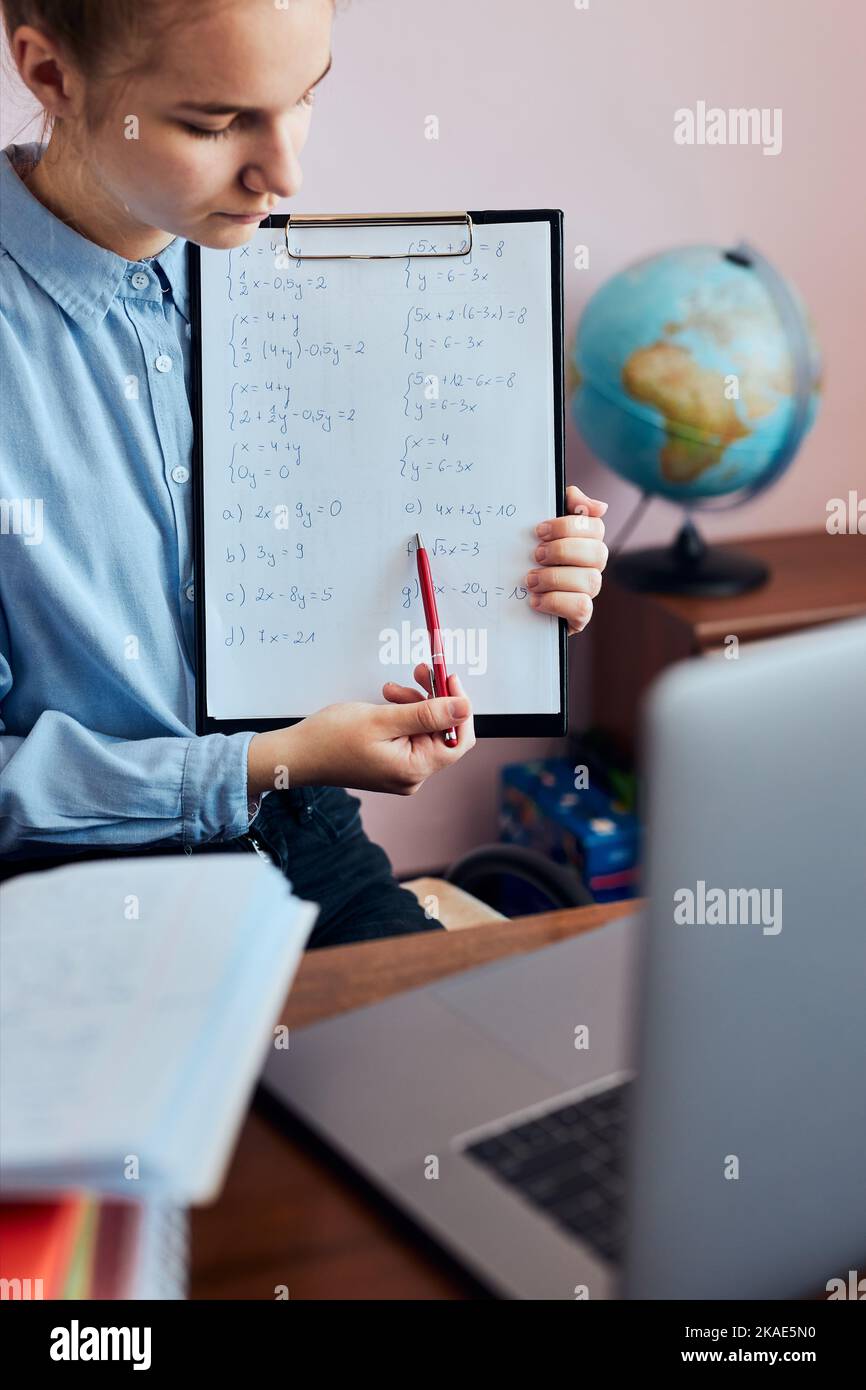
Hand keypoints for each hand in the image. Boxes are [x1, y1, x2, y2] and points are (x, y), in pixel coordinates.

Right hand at [267, 667, 474, 794]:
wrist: (299, 753)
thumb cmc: (331, 738)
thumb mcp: (382, 719)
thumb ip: (427, 714)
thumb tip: (464, 708)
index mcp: (413, 769)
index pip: (457, 740)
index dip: (459, 707)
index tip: (449, 678)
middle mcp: (412, 775)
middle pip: (441, 732)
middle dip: (432, 699)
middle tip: (419, 671)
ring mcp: (401, 770)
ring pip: (424, 729)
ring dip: (413, 703)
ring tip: (389, 689)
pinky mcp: (390, 762)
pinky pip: (409, 734)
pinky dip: (402, 714)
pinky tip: (386, 700)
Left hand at [526, 484, 608, 635]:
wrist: (509, 603)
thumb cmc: (527, 560)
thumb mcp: (540, 530)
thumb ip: (565, 506)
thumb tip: (599, 507)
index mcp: (585, 543)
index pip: (595, 527)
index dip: (570, 526)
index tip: (540, 530)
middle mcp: (591, 567)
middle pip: (599, 553)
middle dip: (563, 551)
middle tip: (536, 554)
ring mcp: (587, 593)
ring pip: (590, 580)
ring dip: (555, 578)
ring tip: (530, 580)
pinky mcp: (579, 617)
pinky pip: (581, 607)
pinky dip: (556, 601)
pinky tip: (535, 600)